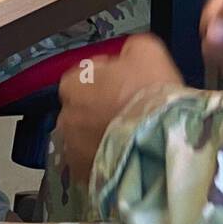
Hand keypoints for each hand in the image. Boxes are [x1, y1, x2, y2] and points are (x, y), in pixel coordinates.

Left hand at [56, 33, 183, 184]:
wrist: (158, 140)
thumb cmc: (148, 91)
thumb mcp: (147, 51)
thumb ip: (129, 48)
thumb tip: (125, 56)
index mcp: (73, 83)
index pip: (85, 74)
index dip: (108, 75)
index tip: (128, 79)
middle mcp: (64, 116)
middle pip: (84, 106)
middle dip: (101, 106)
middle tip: (130, 108)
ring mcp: (71, 148)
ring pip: (86, 135)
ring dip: (101, 132)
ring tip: (130, 134)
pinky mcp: (81, 175)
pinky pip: (92, 160)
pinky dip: (105, 156)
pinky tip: (127, 153)